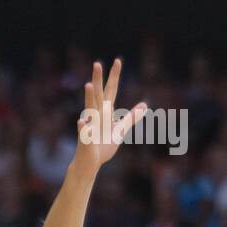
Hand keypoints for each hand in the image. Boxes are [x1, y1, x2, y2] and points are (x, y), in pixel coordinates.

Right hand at [74, 59, 146, 174]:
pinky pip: (84, 133)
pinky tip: (82, 122)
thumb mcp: (120, 130)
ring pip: (90, 110)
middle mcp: (96, 116)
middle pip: (98, 95)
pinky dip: (83, 127)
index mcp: (105, 112)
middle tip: (97, 64)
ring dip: (89, 98)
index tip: (117, 61)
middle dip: (97, 80)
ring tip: (89, 85)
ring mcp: (90, 127)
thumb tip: (145, 105)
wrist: (90, 164)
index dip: (114, 77)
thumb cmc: (103, 147)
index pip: (110, 91)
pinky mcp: (85, 140)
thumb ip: (131, 117)